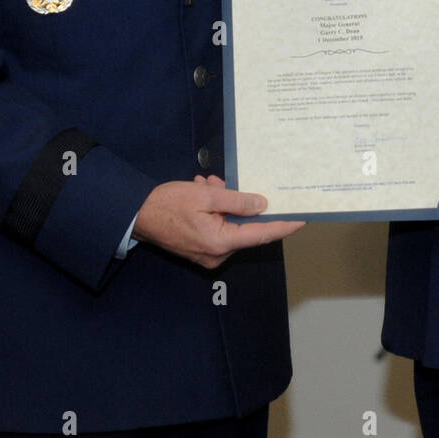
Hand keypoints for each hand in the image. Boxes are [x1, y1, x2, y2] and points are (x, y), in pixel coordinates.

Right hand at [133, 174, 302, 267]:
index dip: (283, 226)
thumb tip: (262, 205)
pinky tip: (202, 192)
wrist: (136, 215)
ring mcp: (207, 255)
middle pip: (244, 228)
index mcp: (220, 242)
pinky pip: (217, 229)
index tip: (302, 219)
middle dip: (239, 203)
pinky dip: (214, 211)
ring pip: (229, 225)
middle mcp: (217, 254)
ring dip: (223, 203)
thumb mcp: (205, 195)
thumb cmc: (168, 204)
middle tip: (221, 182)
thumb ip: (236, 201)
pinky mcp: (199, 250)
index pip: (261, 234)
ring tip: (207, 184)